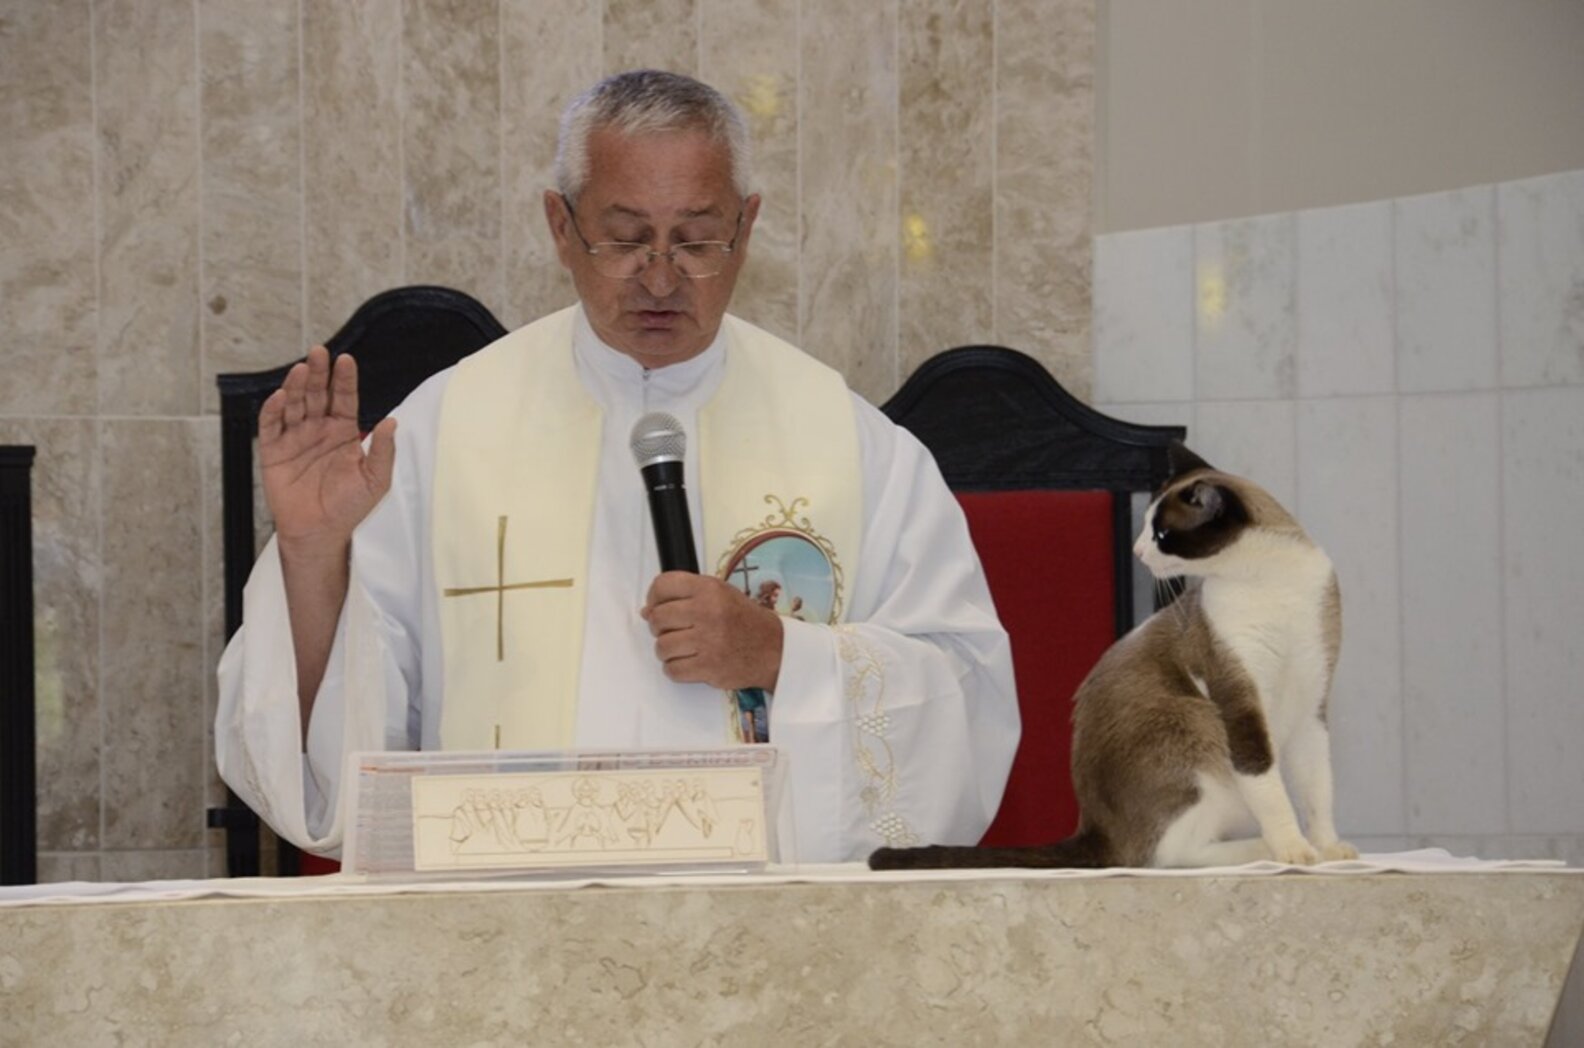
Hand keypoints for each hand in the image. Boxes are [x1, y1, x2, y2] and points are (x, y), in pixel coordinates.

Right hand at [258, 345, 395, 555]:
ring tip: (301, 369)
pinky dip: (273, 411)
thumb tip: (392, 421)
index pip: (344, 399)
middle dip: (318, 373)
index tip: (346, 360)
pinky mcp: (274, 451)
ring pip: (294, 404)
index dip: (344, 380)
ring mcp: (295, 438)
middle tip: (319, 352)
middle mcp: (318, 429)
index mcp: (344, 432)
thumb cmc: (349, 507)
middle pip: (317, 394)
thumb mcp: (376, 479)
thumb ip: (383, 451)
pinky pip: (271, 426)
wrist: (320, 532)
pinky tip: (279, 397)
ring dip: (295, 386)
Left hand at [641, 573, 783, 690]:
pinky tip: (689, 663)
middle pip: (658, 618)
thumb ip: (685, 597)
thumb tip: (646, 612)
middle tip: (673, 631)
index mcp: (709, 589)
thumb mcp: (719, 595)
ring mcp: (708, 641)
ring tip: (683, 649)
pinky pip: (673, 669)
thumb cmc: (743, 621)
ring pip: (662, 647)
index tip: (656, 606)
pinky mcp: (709, 667)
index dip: (653, 597)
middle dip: (659, 628)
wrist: (773, 649)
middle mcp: (707, 612)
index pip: (663, 585)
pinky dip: (675, 669)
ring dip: (667, 651)